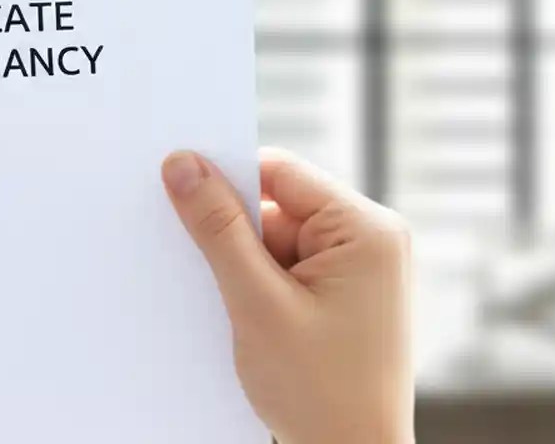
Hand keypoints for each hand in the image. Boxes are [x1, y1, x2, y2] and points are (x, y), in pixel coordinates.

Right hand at [161, 149, 413, 443]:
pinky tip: (257, 322)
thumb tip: (183, 164)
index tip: (180, 198)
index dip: (228, 182)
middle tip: (221, 281)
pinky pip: (291, 267)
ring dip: (248, 268)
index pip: (280, 172)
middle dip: (237, 238)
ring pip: (278, 239)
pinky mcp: (349, 293)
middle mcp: (374, 239)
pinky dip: (262, 287)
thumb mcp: (256, 302)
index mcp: (367, 229)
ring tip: (248, 315)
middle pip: (277, 205)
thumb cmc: (319, 392)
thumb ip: (218, 228)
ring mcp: (364, 269)